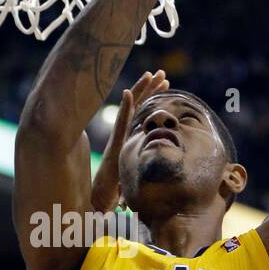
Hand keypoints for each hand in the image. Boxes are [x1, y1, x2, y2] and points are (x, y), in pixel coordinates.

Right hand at [91, 69, 168, 211]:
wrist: (102, 196)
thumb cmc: (117, 187)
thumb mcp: (136, 169)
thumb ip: (142, 162)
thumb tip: (156, 161)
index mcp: (130, 134)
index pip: (143, 110)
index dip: (154, 96)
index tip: (166, 83)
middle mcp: (124, 131)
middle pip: (139, 104)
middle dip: (151, 87)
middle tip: (162, 72)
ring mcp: (119, 135)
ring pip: (131, 108)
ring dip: (140, 90)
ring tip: (152, 75)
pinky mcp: (116, 142)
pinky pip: (121, 122)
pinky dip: (124, 107)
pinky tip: (128, 93)